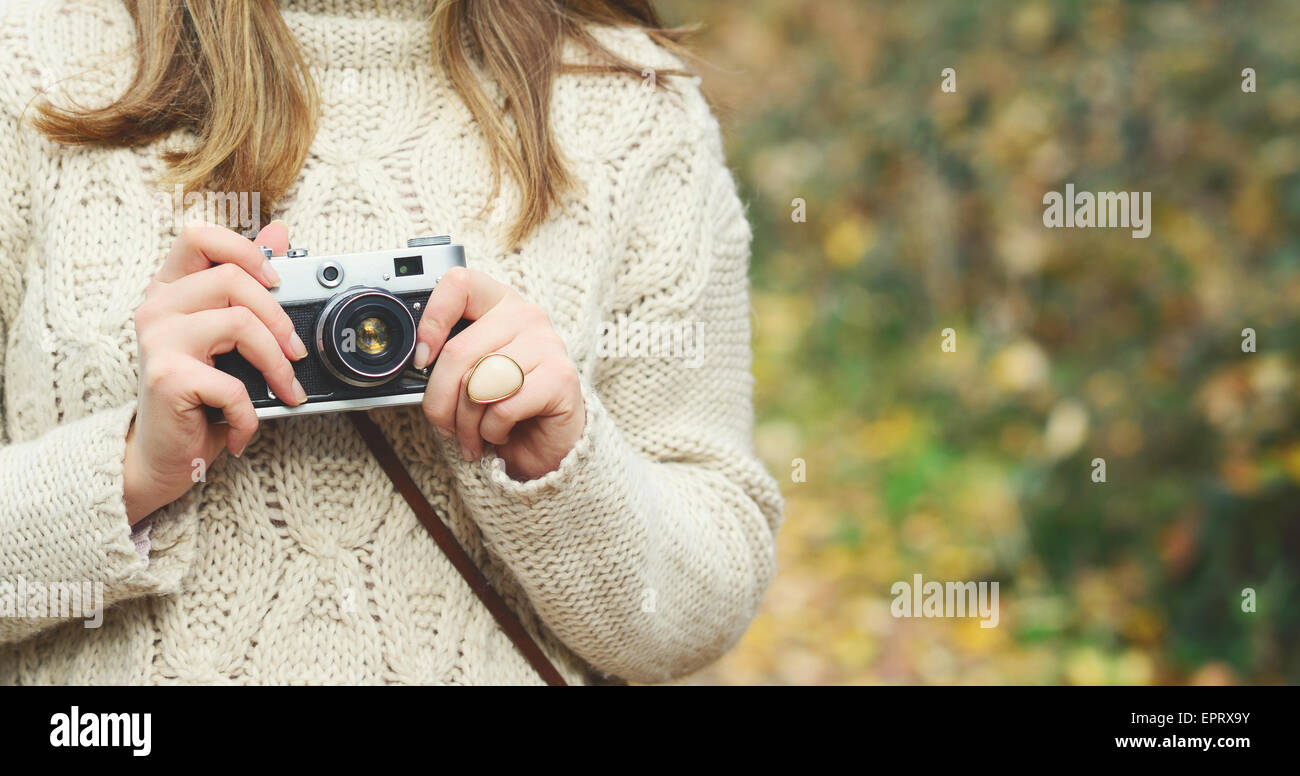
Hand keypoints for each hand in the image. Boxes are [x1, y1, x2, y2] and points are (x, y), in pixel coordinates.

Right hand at [122, 222, 307, 523]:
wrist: (165, 455)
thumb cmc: (199, 395)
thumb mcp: (228, 337)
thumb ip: (248, 285)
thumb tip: (278, 232)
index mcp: (172, 289)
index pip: (199, 236)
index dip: (245, 250)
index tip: (277, 282)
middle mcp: (158, 307)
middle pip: (234, 279)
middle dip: (280, 320)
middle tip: (297, 355)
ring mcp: (158, 340)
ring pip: (240, 324)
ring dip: (277, 365)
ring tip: (285, 392)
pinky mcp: (167, 377)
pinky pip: (233, 384)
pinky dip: (250, 413)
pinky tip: (243, 427)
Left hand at [415, 267, 584, 480]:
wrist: (548, 441)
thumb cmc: (503, 404)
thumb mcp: (470, 372)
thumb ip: (448, 358)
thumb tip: (417, 364)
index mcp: (499, 302)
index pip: (460, 284)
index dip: (432, 319)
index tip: (422, 358)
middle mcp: (526, 315)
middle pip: (458, 351)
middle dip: (439, 400)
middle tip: (442, 423)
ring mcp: (547, 344)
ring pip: (478, 384)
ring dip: (465, 422)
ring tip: (471, 435)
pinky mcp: (560, 378)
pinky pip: (503, 408)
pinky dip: (492, 431)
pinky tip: (500, 433)